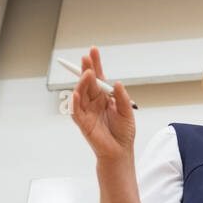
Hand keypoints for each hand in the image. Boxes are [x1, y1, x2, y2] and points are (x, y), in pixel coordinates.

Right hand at [70, 46, 135, 162]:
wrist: (120, 152)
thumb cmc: (123, 132)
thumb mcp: (127, 111)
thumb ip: (122, 97)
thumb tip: (116, 83)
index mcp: (104, 97)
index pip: (98, 77)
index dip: (95, 64)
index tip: (93, 50)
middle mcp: (94, 102)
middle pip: (88, 82)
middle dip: (86, 69)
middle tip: (86, 57)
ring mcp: (87, 112)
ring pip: (81, 93)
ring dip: (82, 83)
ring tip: (86, 73)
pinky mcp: (83, 123)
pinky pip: (76, 111)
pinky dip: (75, 103)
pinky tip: (76, 93)